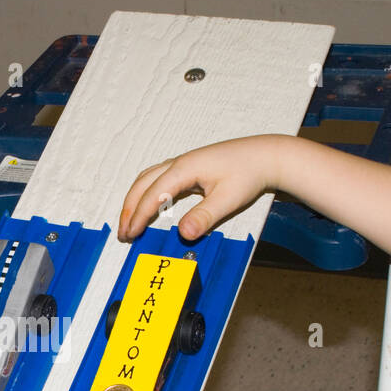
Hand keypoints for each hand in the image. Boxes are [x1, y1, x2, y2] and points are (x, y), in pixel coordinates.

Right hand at [117, 136, 283, 242]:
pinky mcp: (190, 168)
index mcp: (184, 168)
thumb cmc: (249, 172)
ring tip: (130, 222)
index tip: (131, 234)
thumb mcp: (228, 199)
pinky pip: (159, 179)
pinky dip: (147, 193)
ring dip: (135, 199)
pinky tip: (150, 206)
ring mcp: (183, 164)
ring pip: (148, 179)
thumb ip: (204, 216)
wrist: (266, 156)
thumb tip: (183, 233)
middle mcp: (180, 163)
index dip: (139, 217)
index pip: (152, 195)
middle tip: (124, 232)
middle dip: (129, 209)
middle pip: (142, 184)